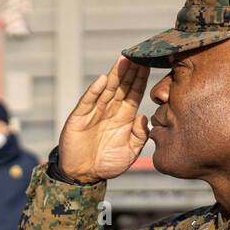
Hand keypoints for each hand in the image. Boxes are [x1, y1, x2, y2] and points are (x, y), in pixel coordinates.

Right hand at [58, 57, 149, 182]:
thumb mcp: (130, 152)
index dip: (141, 79)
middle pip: (121, 85)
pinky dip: (94, 91)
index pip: (134, 92)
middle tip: (140, 54)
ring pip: (106, 89)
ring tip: (124, 60)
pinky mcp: (79, 117)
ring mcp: (94, 112)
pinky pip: (88, 102)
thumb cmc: (107, 164)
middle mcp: (110, 110)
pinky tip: (102, 80)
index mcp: (124, 116)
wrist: (84, 175)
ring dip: (114, 74)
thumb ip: (140, 136)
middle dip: (130, 70)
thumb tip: (144, 117)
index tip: (150, 64)